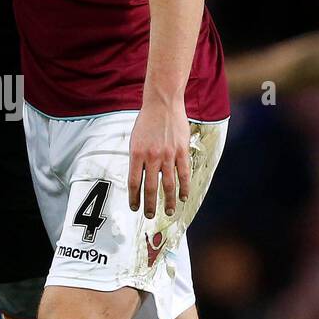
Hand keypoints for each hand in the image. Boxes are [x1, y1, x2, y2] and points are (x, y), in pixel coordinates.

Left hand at [128, 98, 190, 218]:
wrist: (162, 103)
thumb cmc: (147, 121)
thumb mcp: (135, 140)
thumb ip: (137, 159)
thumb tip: (140, 179)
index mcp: (136, 154)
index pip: (134, 183)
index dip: (134, 198)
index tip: (135, 207)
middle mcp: (151, 157)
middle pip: (151, 188)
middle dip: (150, 205)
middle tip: (150, 215)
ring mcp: (168, 155)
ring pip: (169, 184)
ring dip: (169, 201)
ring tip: (169, 211)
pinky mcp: (181, 151)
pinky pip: (184, 173)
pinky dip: (184, 187)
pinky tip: (184, 197)